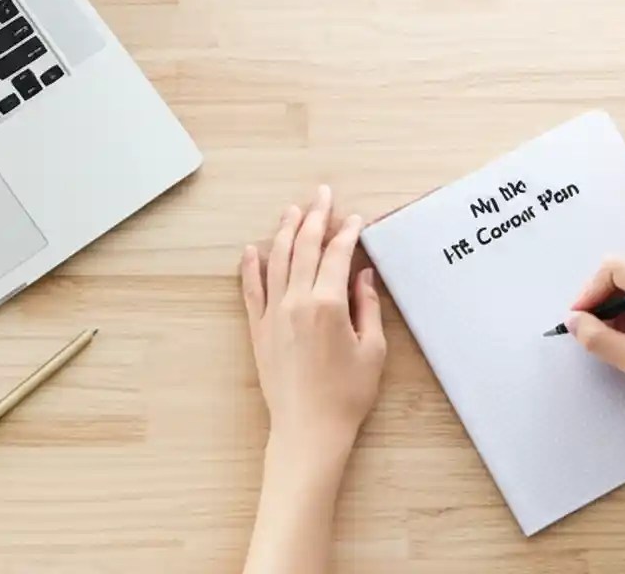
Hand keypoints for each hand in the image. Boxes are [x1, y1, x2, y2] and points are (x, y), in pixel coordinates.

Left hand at [240, 185, 386, 455]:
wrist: (308, 429)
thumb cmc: (346, 395)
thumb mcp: (372, 350)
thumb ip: (367, 307)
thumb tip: (363, 276)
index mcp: (328, 304)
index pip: (337, 255)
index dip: (347, 232)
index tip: (356, 219)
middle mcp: (296, 302)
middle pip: (304, 248)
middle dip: (314, 217)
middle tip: (322, 195)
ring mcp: (273, 315)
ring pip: (276, 261)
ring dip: (284, 231)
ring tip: (292, 210)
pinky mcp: (259, 330)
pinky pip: (252, 290)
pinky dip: (251, 267)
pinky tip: (252, 249)